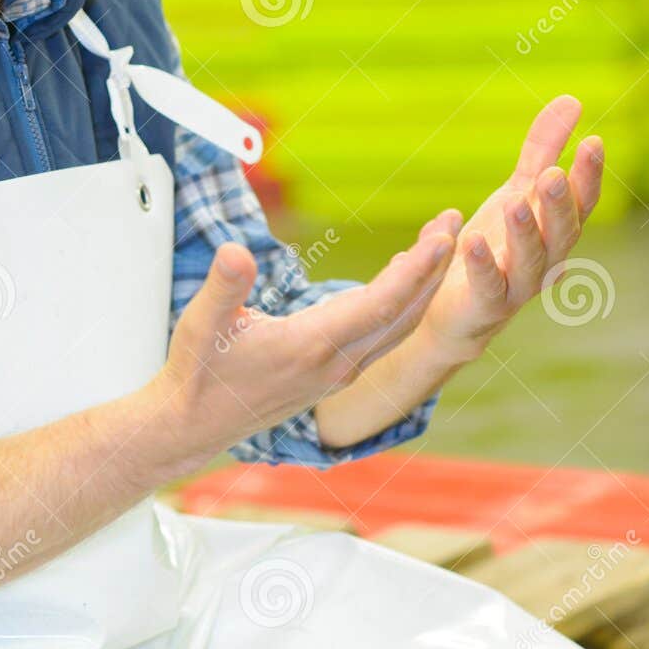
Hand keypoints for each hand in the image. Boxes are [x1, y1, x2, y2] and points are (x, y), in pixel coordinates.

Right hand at [152, 221, 455, 475]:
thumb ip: (224, 287)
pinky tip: (402, 277)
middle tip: (455, 222)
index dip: (416, 271)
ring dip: (424, 284)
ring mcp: (338, 372)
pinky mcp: (333, 373)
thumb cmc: (198, 374)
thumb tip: (235, 252)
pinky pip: (383, 334)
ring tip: (439, 240)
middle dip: (435, 268)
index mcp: (310, 347)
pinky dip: (402, 302)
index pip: (380, 305)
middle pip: (404, 314)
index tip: (442, 237)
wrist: (193, 426)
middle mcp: (335, 364)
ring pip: (398, 326)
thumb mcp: (200, 324)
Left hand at [417, 94, 603, 359]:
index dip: (589, 175)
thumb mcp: (516, 191)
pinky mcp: (485, 305)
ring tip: (514, 202)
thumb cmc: (495, 246)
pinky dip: (482, 264)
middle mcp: (546, 261)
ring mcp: (517, 286)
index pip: (581, 203)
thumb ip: (542, 151)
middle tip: (554, 174)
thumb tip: (572, 100)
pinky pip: (487, 286)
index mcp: (555, 231)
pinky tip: (471, 239)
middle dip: (560, 204)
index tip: (593, 141)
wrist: (454, 309)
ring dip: (524, 233)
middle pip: (561, 233)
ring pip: (530, 262)